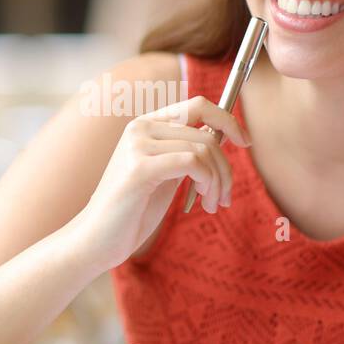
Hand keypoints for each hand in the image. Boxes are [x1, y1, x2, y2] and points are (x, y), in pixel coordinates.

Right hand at [71, 95, 249, 271]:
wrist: (98, 239)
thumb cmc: (133, 210)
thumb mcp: (166, 174)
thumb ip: (187, 152)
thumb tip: (224, 136)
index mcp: (147, 125)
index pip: (198, 104)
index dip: (227, 119)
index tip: (245, 142)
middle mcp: (141, 127)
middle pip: (207, 132)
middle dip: (226, 167)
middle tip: (225, 197)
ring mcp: (138, 145)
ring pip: (204, 149)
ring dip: (219, 181)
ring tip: (214, 204)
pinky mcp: (139, 167)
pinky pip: (193, 162)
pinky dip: (208, 182)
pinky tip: (203, 202)